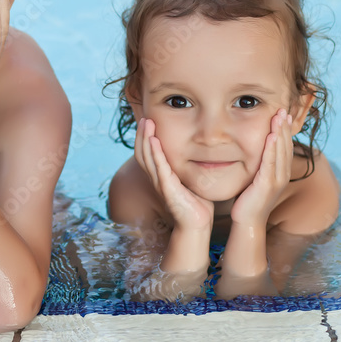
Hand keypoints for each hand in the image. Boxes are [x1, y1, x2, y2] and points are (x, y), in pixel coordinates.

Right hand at [135, 118, 213, 232]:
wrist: (197, 224)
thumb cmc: (197, 202)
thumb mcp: (190, 179)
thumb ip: (188, 166)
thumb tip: (198, 150)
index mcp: (160, 175)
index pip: (147, 153)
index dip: (145, 137)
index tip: (148, 120)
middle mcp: (156, 179)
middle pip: (142, 153)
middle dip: (142, 134)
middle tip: (144, 117)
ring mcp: (160, 184)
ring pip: (147, 158)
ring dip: (145, 139)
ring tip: (146, 123)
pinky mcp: (167, 189)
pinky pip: (159, 168)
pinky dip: (155, 153)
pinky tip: (154, 141)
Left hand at [231, 109, 293, 226]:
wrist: (248, 221)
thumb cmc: (249, 199)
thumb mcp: (257, 178)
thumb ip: (260, 164)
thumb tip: (256, 149)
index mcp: (281, 172)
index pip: (285, 146)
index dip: (286, 130)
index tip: (284, 114)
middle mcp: (282, 175)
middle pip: (285, 146)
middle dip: (285, 127)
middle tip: (283, 109)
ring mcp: (276, 180)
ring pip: (280, 152)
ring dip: (280, 133)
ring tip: (280, 117)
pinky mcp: (267, 185)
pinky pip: (270, 163)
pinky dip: (272, 149)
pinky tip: (271, 137)